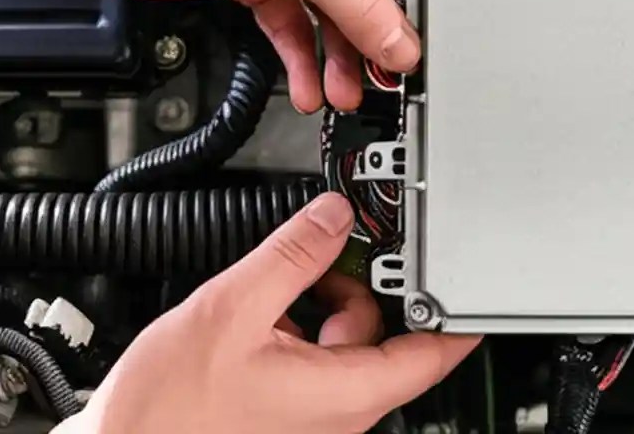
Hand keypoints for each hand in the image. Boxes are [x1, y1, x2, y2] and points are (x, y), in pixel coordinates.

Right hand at [57, 192, 480, 433]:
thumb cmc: (168, 410)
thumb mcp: (234, 308)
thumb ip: (293, 256)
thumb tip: (332, 218)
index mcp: (345, 392)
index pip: (435, 353)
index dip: (458, 310)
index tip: (466, 272)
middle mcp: (339, 412)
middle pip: (382, 334)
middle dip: (354, 288)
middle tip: (320, 256)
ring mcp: (313, 415)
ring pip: (346, 343)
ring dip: (318, 306)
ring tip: (271, 294)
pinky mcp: (287, 412)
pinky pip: (315, 359)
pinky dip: (296, 328)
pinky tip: (258, 317)